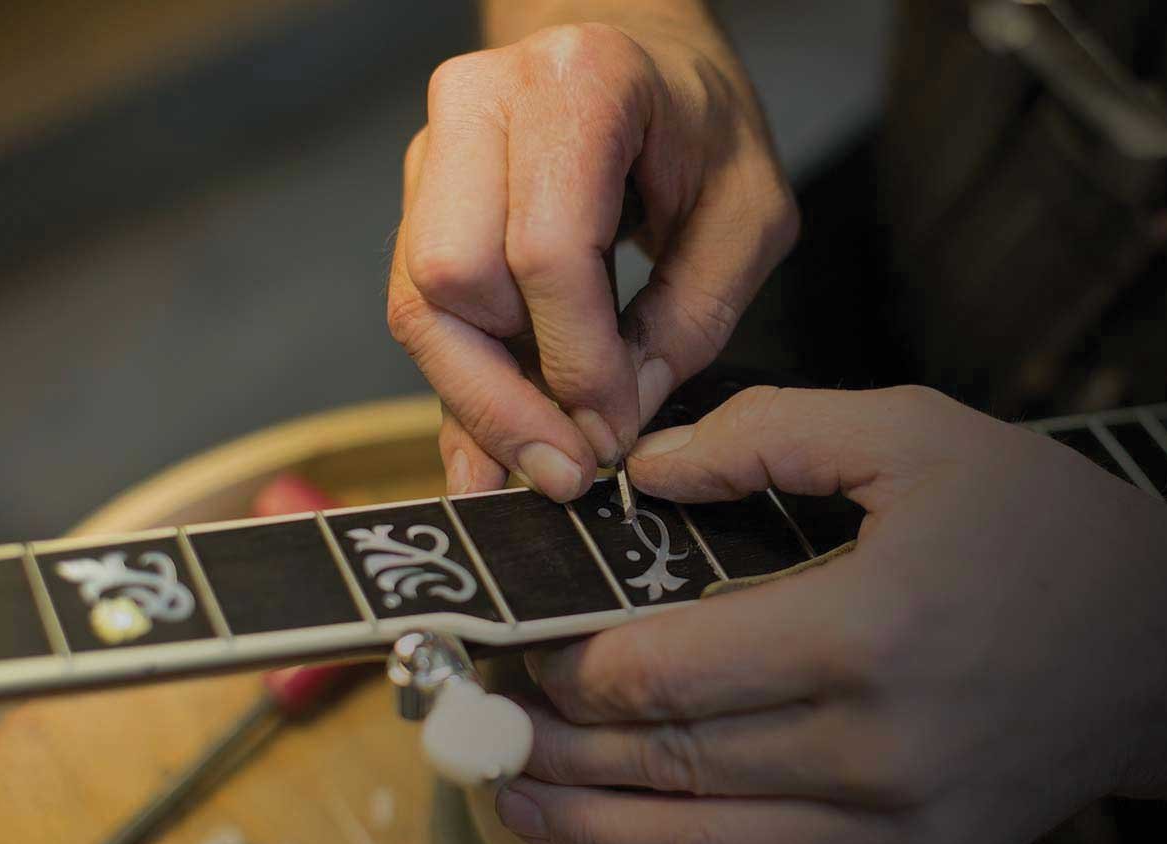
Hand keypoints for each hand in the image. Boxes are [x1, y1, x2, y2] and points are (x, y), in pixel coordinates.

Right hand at [388, 11, 797, 500]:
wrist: (638, 50)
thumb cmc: (702, 125)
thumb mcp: (747, 217)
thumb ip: (691, 319)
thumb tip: (611, 424)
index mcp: (580, 84)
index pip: (548, 249)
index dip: (577, 361)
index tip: (612, 434)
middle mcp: (482, 101)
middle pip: (453, 278)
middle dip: (507, 393)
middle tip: (568, 470)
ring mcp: (436, 144)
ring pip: (418, 301)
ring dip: (475, 396)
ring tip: (537, 462)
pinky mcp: (421, 192)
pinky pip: (420, 304)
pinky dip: (460, 381)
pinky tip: (493, 446)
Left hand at [494, 386, 1166, 843]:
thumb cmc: (1042, 526)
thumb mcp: (914, 434)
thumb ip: (765, 434)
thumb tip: (643, 475)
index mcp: (865, 633)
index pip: (661, 673)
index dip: (566, 669)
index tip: (511, 648)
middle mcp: (876, 755)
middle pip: (665, 770)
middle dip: (555, 754)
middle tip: (477, 733)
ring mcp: (901, 837)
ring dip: (595, 834)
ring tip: (518, 804)